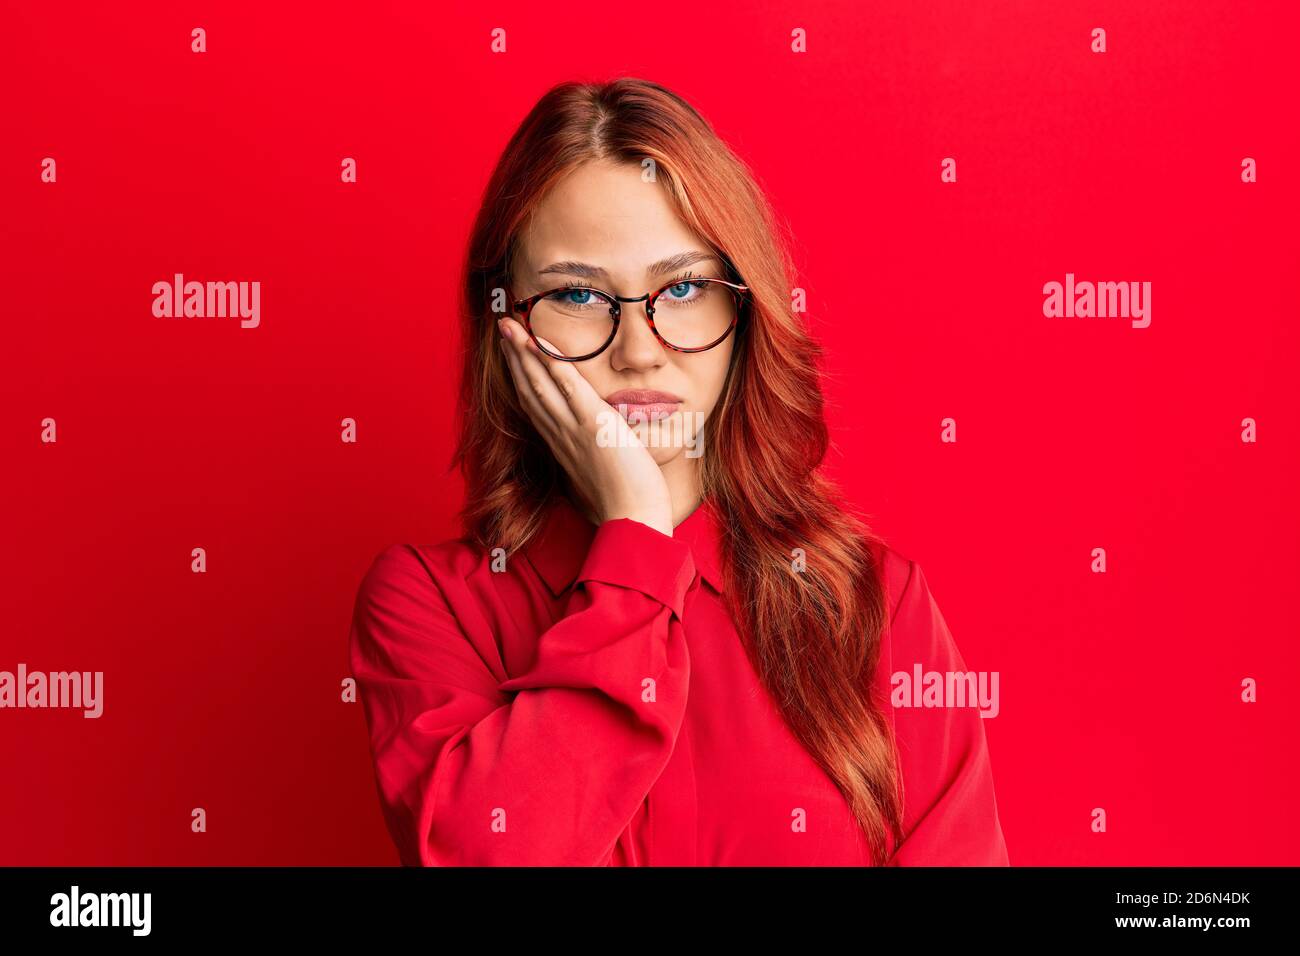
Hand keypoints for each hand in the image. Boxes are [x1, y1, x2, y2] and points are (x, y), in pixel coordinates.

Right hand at [497, 317, 673, 536]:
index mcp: (562, 448)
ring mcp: (574, 430)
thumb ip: (596, 457)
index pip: (535, 406)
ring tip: (510, 326)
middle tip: (503, 329)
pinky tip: (540, 342)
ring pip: (540, 385)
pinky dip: (553, 363)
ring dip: (523, 352)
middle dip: (514, 358)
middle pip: (529, 390)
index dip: (522, 379)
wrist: (633, 521)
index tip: (514, 356)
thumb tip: (603, 448)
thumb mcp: (603, 476)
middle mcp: (561, 437)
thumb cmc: (625, 505)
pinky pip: (568, 388)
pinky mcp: (594, 425)